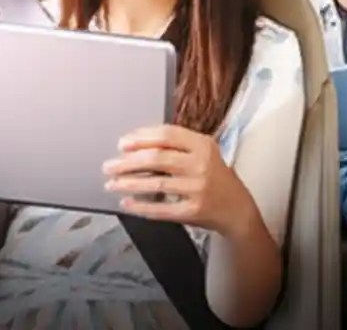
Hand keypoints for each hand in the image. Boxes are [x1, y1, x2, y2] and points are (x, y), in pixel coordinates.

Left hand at [103, 125, 251, 235]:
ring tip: (111, 184)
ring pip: (155, 183)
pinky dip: (140, 206)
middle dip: (127, 162)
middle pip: (157, 158)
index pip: (168, 135)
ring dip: (128, 184)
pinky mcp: (192, 211)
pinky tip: (127, 203)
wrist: (237, 208)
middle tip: (109, 166)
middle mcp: (201, 165)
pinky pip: (160, 209)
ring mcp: (197, 189)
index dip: (141, 138)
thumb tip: (135, 144)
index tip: (122, 144)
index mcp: (204, 145)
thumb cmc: (215, 177)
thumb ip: (177, 146)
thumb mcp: (204, 154)